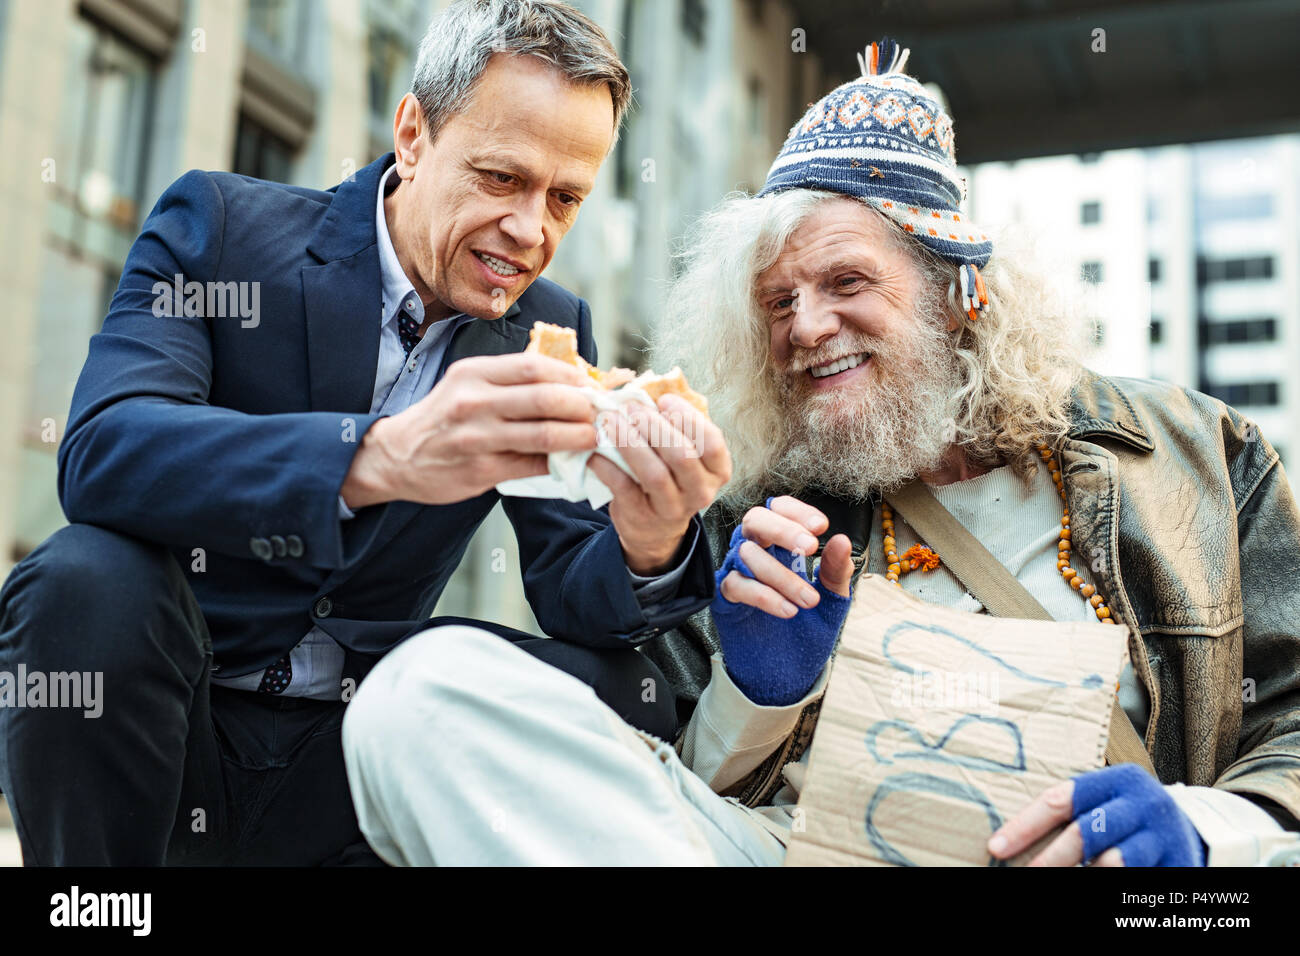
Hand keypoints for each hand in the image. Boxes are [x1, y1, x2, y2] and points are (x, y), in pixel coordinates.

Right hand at [340, 352, 596, 507]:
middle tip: (600, 413)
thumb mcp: (467, 385)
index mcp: (474, 374)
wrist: (396, 456)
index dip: (571, 375)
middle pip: (545, 398)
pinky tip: (571, 461)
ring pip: (544, 434)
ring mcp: (478, 438)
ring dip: (579, 437)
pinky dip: (558, 463)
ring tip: (594, 438)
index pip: (535, 366)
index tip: (591, 385)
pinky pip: (532, 465)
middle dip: (582, 406)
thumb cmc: (443, 417)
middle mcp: (474, 402)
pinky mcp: (481, 470)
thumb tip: (569, 383)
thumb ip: (510, 382)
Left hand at [587, 393, 730, 574]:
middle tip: (631, 407)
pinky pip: (625, 488)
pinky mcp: (643, 517)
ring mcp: (673, 508)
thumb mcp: (683, 454)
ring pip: (654, 473)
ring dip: (629, 443)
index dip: (688, 417)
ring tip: (611, 421)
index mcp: (718, 470)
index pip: (712, 441)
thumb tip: (645, 393)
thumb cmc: (670, 478)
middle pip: (681, 455)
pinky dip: (608, 467)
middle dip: (654, 426)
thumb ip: (676, 428)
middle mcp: (701, 491)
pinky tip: (596, 451)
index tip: (663, 400)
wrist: (654, 528)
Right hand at [710, 496, 854, 705]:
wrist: (788, 675)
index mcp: (781, 545)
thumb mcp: (832, 600)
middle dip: (783, 529)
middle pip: (754, 519)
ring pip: (746, 553)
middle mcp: (757, 553)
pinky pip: (736, 585)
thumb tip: (841, 540)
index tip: (821, 527)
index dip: (796, 512)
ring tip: (809, 601)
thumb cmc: (807, 631)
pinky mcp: (725, 600)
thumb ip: (836, 571)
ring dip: (782, 575)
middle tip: (810, 547)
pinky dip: (764, 596)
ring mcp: (738, 574)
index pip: (779, 509)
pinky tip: (788, 611)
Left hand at [988, 764, 1205, 866]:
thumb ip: (1072, 811)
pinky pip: (1135, 880)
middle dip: (1050, 858)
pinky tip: (1092, 884)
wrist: (1193, 831)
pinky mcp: (1178, 864)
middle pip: (1085, 832)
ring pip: (1113, 862)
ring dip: (1084, 873)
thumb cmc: (1130, 815)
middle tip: (1026, 873)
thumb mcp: (1106, 801)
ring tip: (1057, 878)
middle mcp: (1142, 804)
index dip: (1025, 825)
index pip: (1061, 800)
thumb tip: (1010, 839)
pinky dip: (1112, 887)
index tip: (996, 847)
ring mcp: (1163, 836)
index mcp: (1117, 780)